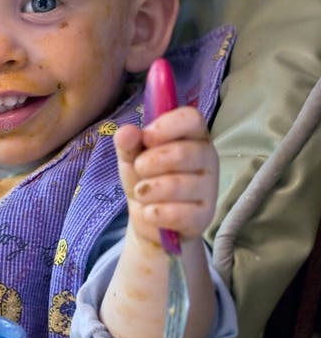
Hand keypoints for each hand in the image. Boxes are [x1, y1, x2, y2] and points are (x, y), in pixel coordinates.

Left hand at [114, 106, 218, 244]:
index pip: (192, 118)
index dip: (167, 126)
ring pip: (177, 185)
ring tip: (143, 193)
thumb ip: (128, 143)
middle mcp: (207, 159)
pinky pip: (177, 213)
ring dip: (147, 190)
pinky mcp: (204, 217)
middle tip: (139, 169)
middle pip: (183, 153)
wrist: (149, 218)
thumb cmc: (145, 178)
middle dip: (149, 162)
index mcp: (192, 136)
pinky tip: (151, 213)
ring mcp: (209, 189)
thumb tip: (127, 131)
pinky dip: (154, 214)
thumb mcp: (131, 157)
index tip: (146, 138)